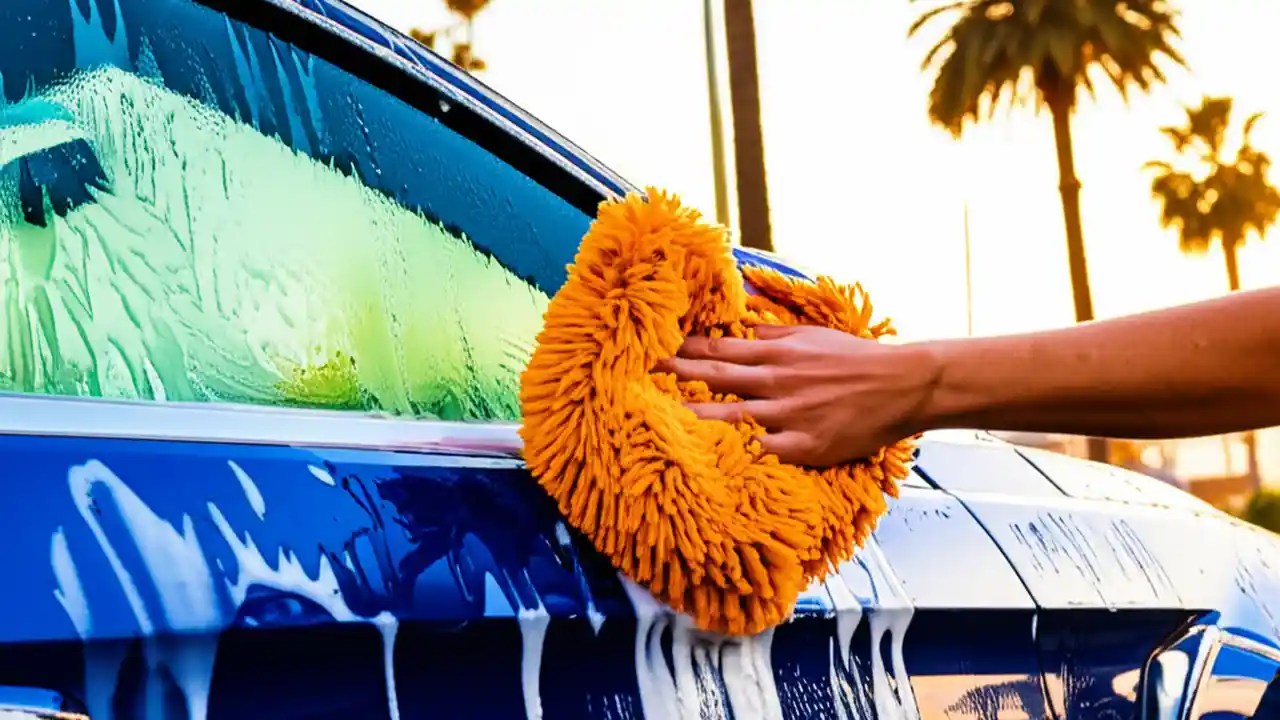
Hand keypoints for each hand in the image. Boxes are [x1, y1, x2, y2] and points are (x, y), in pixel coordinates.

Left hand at [655, 325, 938, 465]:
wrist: (901, 385)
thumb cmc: (856, 359)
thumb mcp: (811, 336)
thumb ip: (771, 334)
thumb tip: (739, 327)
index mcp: (776, 354)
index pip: (719, 350)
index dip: (683, 351)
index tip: (652, 349)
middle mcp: (776, 381)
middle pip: (716, 379)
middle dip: (676, 377)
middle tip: (639, 376)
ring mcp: (789, 414)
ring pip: (732, 416)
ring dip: (695, 416)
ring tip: (661, 419)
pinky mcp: (805, 444)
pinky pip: (764, 450)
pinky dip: (740, 453)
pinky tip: (713, 460)